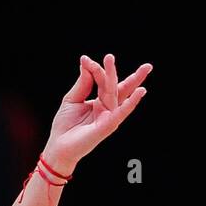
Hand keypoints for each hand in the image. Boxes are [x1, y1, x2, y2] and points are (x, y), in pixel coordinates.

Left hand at [44, 55, 150, 172]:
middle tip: (147, 65)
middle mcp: (107, 108)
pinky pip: (121, 113)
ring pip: (118, 95)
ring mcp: (109, 117)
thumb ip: (83, 83)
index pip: (103, 81)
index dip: (97, 69)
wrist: (58, 146)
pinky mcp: (107, 126)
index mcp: (99, 101)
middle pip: (120, 88)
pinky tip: (140, 92)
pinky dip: (131, 103)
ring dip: (131, 82)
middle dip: (134, 76)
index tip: (85, 59)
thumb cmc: (65, 125)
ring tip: (143, 70)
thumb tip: (87, 62)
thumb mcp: (72, 99)